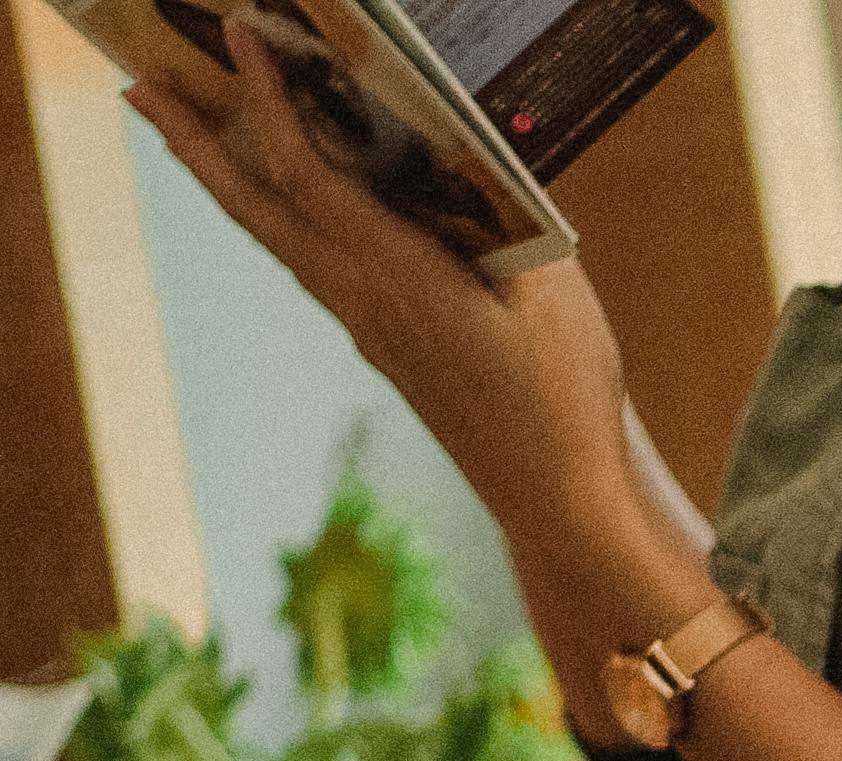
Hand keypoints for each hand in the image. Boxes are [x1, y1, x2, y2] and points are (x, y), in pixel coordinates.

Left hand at [128, 32, 705, 679]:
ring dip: (225, 178)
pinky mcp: (382, 341)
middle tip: (140, 87)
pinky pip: (312, 260)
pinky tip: (289, 202)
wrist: (553, 494)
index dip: (269, 98)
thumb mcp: (550, 290)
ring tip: (187, 134)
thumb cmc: (562, 394)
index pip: (306, 171)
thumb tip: (463, 163)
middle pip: (255, 205)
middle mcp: (360, 297)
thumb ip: (501, 218)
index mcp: (395, 275)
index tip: (244, 39)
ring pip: (275, 235)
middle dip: (194, 141)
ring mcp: (364, 323)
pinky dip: (282, 214)